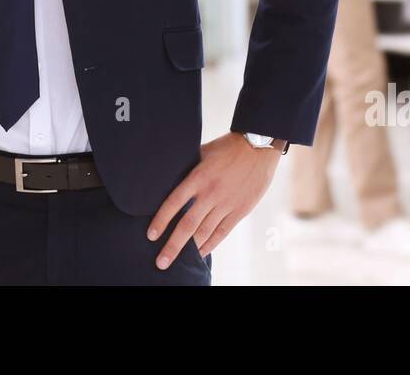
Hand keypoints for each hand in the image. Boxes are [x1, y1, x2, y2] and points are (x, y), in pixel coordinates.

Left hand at [146, 132, 281, 269]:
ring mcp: (226, 204)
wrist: (259, 147)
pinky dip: (211, 244)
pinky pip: (222, 232)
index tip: (151, 235)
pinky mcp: (240, 210)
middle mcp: (211, 193)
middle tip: (161, 261)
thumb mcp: (203, 152)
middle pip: (187, 225)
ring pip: (204, 232)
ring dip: (190, 249)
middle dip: (173, 246)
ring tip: (178, 260)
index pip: (174, 203)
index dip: (161, 220)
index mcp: (199, 177)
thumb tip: (169, 174)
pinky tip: (201, 252)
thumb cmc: (228, 147)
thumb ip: (187, 166)